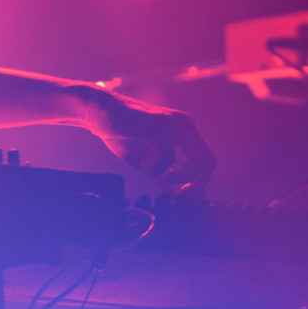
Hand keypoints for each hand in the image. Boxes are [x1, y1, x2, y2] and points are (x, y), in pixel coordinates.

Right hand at [86, 90, 215, 192]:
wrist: (99, 111)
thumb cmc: (121, 133)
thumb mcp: (146, 159)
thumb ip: (163, 173)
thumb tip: (176, 194)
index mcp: (184, 129)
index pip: (206, 159)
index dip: (200, 182)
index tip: (185, 197)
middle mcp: (184, 123)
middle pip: (208, 161)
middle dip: (197, 184)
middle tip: (180, 197)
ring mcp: (173, 123)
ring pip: (197, 159)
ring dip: (180, 176)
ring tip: (160, 178)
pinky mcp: (158, 126)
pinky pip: (169, 156)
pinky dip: (157, 167)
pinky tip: (142, 164)